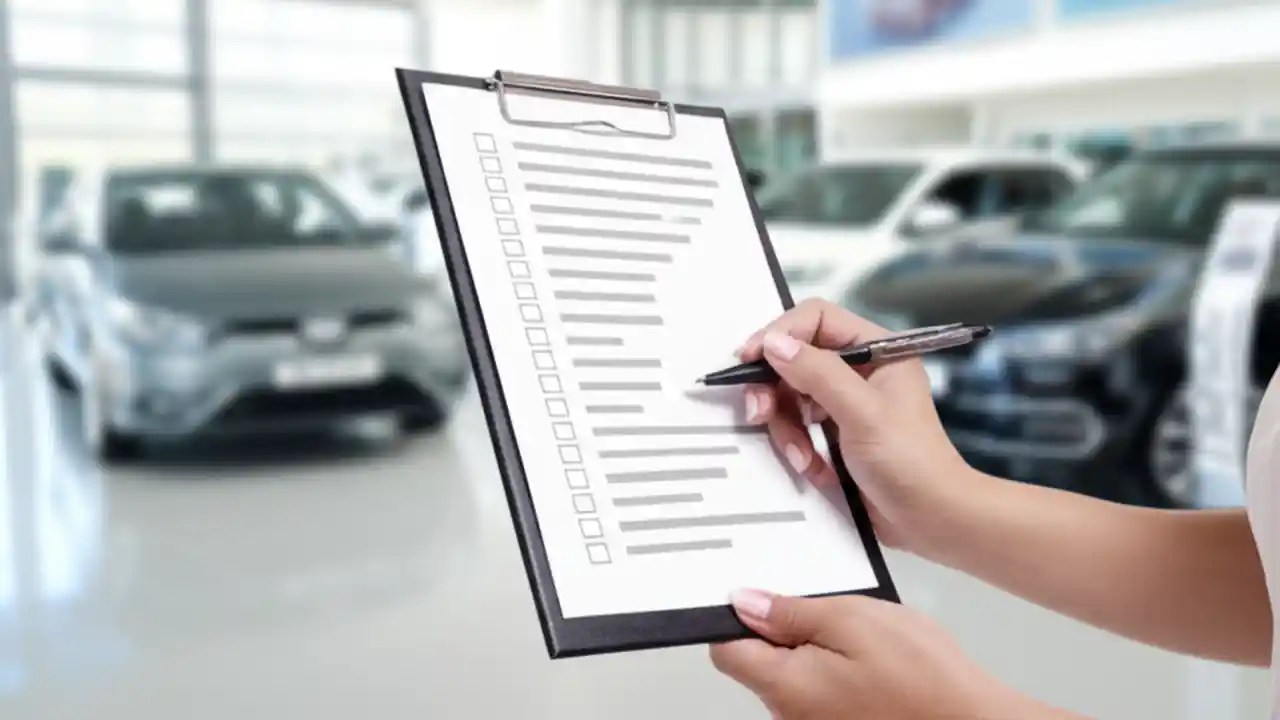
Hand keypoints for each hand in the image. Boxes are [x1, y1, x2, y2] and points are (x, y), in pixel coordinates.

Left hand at [710, 590, 1079, 719]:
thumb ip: (791, 612)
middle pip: (759, 662)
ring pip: (792, 675)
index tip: (761, 595)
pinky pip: (819, 692)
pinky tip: (870, 660)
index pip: (726, 650)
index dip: (737, 617)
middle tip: (828, 609)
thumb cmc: (924, 679)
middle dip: (784, 630)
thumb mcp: (854, 619)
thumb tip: (745, 602)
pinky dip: (834, 670)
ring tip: (858, 637)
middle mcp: (790, 716)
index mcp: (785, 687)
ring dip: (814, 650)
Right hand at [738, 299, 978, 554]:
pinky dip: (798, 449)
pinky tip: (814, 470)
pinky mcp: (835, 435)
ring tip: (803, 458)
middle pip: (796, 359)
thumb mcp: (862, 413)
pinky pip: (798, 429)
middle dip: (775, 388)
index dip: (781, 333)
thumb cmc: (909, 461)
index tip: (750, 357)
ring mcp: (846, 404)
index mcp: (877, 350)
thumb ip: (818, 373)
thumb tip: (773, 343)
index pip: (817, 320)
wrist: (931, 520)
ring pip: (791, 397)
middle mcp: (860, 371)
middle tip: (758, 412)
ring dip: (787, 429)